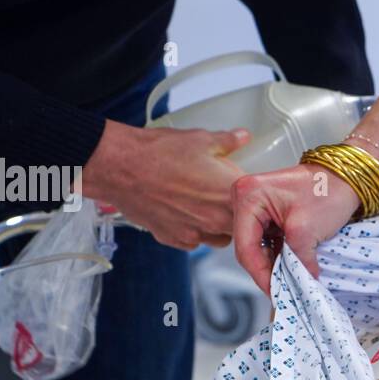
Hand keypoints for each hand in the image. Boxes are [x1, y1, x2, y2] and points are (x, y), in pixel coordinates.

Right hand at [80, 120, 250, 248]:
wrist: (120, 168)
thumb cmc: (158, 153)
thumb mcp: (200, 139)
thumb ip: (227, 141)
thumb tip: (242, 137)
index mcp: (228, 196)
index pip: (257, 208)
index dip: (257, 202)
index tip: (254, 196)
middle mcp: (214, 220)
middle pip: (242, 228)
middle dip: (240, 216)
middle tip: (229, 200)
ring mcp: (194, 233)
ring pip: (219, 239)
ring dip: (219, 227)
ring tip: (207, 207)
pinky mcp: (173, 239)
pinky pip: (193, 242)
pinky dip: (194, 232)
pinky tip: (185, 213)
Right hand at [231, 164, 358, 294]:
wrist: (347, 176)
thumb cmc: (328, 190)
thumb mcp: (307, 229)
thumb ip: (296, 260)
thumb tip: (296, 283)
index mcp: (248, 195)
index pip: (245, 246)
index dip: (260, 274)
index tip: (274, 292)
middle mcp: (246, 198)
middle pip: (248, 247)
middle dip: (266, 270)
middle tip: (282, 290)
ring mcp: (256, 206)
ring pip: (258, 247)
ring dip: (273, 265)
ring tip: (289, 281)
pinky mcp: (268, 213)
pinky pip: (268, 241)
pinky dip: (279, 256)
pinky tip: (290, 267)